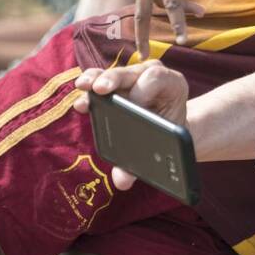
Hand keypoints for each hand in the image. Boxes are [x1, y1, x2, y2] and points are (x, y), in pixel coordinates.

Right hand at [71, 60, 188, 189]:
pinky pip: (100, 81)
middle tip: (101, 90)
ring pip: (112, 75)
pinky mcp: (117, 81)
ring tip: (83, 88)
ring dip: (95, 80)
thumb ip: (144, 163)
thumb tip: (121, 181)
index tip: (134, 105)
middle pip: (130, 73)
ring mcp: (134, 75)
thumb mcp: (165, 146)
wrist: (173, 129)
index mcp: (174, 85)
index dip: (142, 91)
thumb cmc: (171, 136)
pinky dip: (89, 89)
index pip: (156, 78)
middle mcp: (153, 74)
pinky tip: (80, 101)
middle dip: (114, 80)